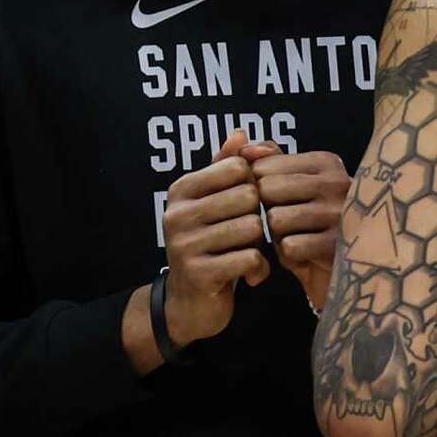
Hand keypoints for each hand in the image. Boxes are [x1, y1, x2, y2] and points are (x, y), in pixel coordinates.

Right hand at [161, 130, 271, 345]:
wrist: (190, 303)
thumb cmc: (210, 245)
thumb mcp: (215, 203)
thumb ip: (227, 167)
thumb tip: (241, 133)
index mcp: (181, 190)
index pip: (237, 167)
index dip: (253, 186)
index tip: (245, 208)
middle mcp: (177, 213)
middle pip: (248, 197)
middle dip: (258, 217)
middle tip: (248, 236)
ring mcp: (184, 244)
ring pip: (252, 227)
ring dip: (260, 244)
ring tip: (247, 253)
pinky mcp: (199, 273)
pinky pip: (251, 258)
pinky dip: (259, 269)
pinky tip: (250, 276)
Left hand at [242, 144, 349, 311]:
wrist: (343, 271)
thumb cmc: (308, 226)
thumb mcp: (289, 191)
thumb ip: (266, 162)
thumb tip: (244, 149)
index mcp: (325, 162)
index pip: (262, 167)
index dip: (258, 191)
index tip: (278, 204)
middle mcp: (337, 182)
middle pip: (266, 191)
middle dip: (266, 212)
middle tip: (285, 225)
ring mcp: (341, 213)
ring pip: (276, 219)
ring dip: (277, 236)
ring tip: (296, 238)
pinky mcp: (338, 245)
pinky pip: (289, 246)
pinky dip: (289, 256)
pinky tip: (305, 256)